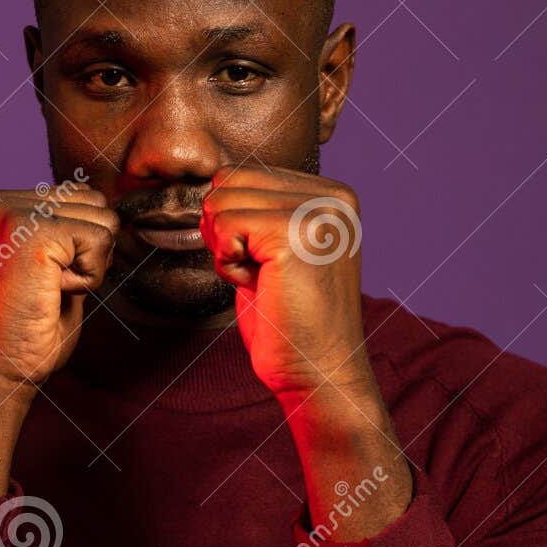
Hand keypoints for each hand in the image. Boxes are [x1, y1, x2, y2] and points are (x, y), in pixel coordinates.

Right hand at [0, 183, 116, 495]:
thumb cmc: (24, 330)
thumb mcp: (47, 265)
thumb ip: (68, 231)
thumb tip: (114, 211)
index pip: (74, 195)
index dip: (78, 246)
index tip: (39, 281)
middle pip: (93, 201)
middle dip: (87, 252)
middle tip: (45, 289)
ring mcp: (12, 213)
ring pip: (103, 219)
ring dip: (88, 265)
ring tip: (46, 291)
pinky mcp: (34, 234)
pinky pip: (100, 241)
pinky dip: (89, 277)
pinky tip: (51, 295)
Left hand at [200, 166, 370, 402]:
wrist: (319, 372)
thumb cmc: (290, 321)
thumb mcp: (277, 250)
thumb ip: (260, 210)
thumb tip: (214, 184)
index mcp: (333, 195)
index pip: (245, 174)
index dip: (234, 223)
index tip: (267, 263)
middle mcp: (332, 196)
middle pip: (228, 180)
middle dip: (224, 231)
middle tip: (259, 272)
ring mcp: (317, 211)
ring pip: (220, 201)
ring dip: (225, 248)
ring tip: (263, 279)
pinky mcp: (296, 233)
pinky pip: (224, 226)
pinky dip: (227, 262)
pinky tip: (258, 285)